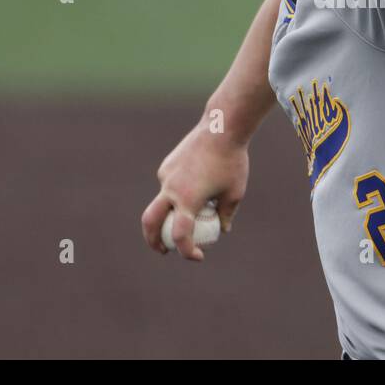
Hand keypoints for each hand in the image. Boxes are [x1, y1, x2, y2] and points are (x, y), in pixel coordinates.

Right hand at [141, 116, 248, 260]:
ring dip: (170, 213)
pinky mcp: (166, 166)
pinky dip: (177, 193)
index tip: (198, 256)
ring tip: (195, 208)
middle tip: (164, 250)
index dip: (187, 251)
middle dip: (153, 240)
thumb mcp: (235, 192)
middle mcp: (171, 189)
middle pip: (150, 221)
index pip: (180, 235)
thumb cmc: (232, 161)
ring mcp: (165, 176)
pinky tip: (197, 182)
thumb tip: (223, 230)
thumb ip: (226, 213)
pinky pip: (168, 186)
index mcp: (187, 199)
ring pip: (161, 202)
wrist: (221, 128)